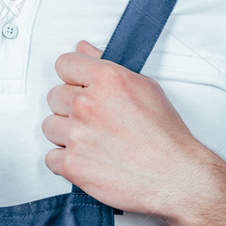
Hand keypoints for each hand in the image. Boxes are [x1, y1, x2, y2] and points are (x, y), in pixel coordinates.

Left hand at [42, 41, 207, 218]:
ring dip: (65, 134)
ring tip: (91, 141)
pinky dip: (65, 161)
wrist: (175, 176)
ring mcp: (77, 134)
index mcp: (106, 79)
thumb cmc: (166, 136)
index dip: (73, 77)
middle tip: (93, 120)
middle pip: (54, 96)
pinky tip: (86, 159)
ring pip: (49, 126)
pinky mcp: (72, 164)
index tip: (79, 87)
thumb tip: (84, 49)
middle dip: (70, 107)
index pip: (64, 64)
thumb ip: (108, 66)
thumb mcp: (145, 87)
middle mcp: (88, 104)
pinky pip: (51, 157)